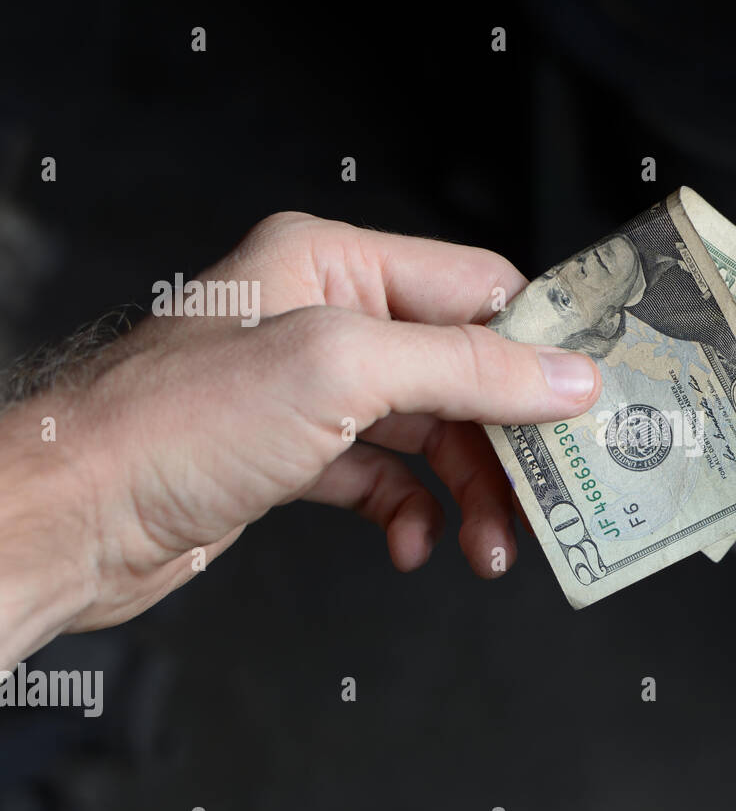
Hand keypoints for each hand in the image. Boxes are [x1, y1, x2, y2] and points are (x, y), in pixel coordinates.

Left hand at [0, 212, 599, 662]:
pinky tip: (413, 544)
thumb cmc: (170, 426)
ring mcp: (311, 390)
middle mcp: (326, 319)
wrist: (69, 519)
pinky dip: (409, 513)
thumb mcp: (339, 372)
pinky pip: (383, 479)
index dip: (538, 346)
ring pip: (429, 433)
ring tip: (490, 546)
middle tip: (548, 496)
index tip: (591, 400)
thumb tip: (564, 377)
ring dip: (468, 492)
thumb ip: (464, 368)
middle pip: (462, 372)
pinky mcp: (296, 455)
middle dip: (504, 442)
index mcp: (334, 264)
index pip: (476, 289)